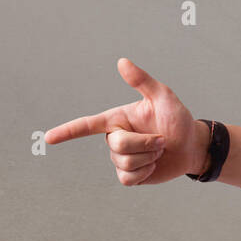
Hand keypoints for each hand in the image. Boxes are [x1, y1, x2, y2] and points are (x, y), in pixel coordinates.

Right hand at [45, 58, 207, 185]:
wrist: (191, 145)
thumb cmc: (177, 119)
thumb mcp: (164, 97)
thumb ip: (143, 81)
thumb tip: (122, 62)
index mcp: (117, 119)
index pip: (87, 125)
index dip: (68, 131)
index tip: (48, 138)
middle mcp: (115, 138)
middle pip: (118, 145)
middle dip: (145, 143)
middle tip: (162, 139)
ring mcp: (120, 158)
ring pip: (124, 162)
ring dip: (149, 157)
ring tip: (159, 150)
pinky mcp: (129, 176)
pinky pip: (128, 179)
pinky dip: (145, 173)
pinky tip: (154, 165)